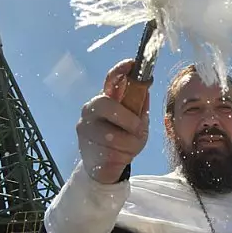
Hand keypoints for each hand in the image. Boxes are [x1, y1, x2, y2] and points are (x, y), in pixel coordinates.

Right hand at [76, 60, 149, 183]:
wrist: (105, 168)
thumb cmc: (123, 141)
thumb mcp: (137, 124)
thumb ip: (139, 108)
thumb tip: (146, 88)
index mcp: (106, 99)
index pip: (111, 80)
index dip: (121, 70)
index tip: (132, 64)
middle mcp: (91, 109)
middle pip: (108, 105)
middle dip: (129, 120)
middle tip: (138, 129)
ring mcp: (85, 128)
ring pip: (113, 134)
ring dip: (129, 143)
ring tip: (129, 147)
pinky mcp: (85, 147)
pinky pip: (111, 151)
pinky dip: (122, 156)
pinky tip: (118, 156)